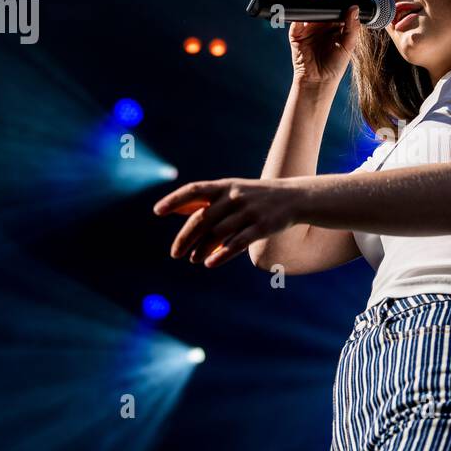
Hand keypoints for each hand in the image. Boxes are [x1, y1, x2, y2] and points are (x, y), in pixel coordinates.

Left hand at [153, 178, 302, 268]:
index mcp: (224, 186)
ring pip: (217, 234)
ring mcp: (249, 212)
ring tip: (192, 260)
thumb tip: (172, 208)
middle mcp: (234, 197)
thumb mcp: (229, 192)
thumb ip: (202, 200)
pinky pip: (237, 243)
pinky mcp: (262, 227)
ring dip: (201, 249)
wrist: (293, 198)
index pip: (194, 190)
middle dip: (185, 238)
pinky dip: (221, 255)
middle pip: (202, 219)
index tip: (157, 211)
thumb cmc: (254, 197)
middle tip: (174, 253)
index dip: (174, 199)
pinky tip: (209, 263)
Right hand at [290, 0, 360, 84]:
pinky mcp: (297, 33)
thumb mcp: (348, 45)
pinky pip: (298, 19)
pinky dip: (301, 10)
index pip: (339, 6)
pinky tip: (307, 1)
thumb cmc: (335, 65)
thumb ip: (352, 27)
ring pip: (312, 7)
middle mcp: (323, 24)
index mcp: (337, 26)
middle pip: (326, 3)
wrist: (318, 80)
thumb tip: (353, 7)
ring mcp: (309, 28)